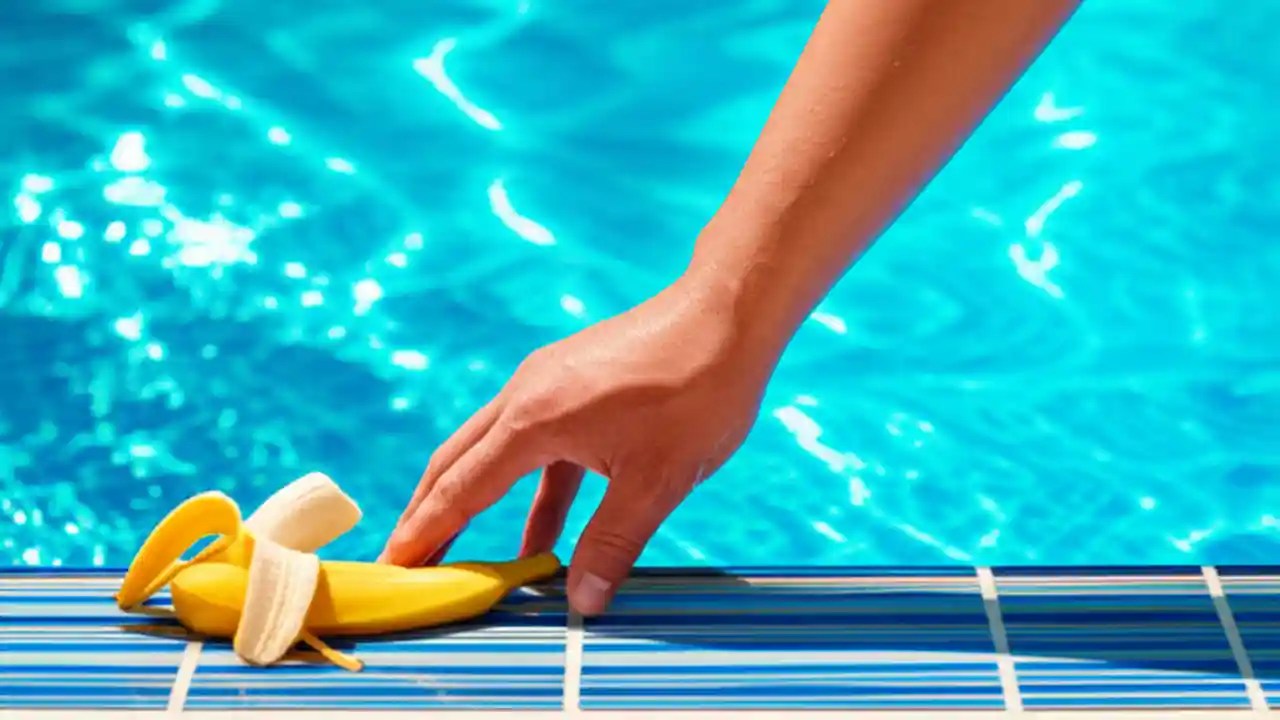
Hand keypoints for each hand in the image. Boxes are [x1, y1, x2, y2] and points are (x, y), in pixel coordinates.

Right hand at [380, 276, 775, 614]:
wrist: (728, 314)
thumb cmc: (696, 393)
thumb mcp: (656, 482)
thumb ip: (612, 544)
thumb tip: (582, 602)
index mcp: (533, 420)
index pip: (461, 489)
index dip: (425, 534)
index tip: (392, 569)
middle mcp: (526, 396)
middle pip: (456, 462)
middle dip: (429, 517)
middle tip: (405, 565)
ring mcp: (549, 383)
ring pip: (492, 451)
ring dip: (475, 502)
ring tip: (458, 554)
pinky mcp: (574, 382)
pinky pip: (534, 443)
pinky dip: (527, 489)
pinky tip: (540, 534)